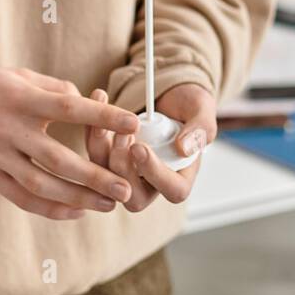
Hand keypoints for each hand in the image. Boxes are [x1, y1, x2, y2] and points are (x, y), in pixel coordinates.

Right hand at [0, 62, 137, 220]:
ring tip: (107, 204)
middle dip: (94, 175)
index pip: (67, 108)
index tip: (132, 121)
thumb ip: (51, 88)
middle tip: (125, 187)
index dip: (101, 116)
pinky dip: (50, 208)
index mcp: (19, 98)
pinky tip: (75, 212)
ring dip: (77, 198)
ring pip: (42, 185)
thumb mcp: (14, 75)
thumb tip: (84, 100)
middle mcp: (8, 129)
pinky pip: (22, 197)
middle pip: (58, 158)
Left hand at [85, 82, 216, 212]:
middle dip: (123, 169)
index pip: (173, 189)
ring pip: (107, 178)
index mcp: (181, 177)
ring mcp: (130, 175)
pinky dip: (93, 131)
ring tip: (106, 120)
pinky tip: (97, 102)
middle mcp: (153, 184)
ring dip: (102, 150)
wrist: (169, 97)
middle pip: (134, 197)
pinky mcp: (110, 161)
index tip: (140, 148)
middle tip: (122, 137)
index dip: (155, 173)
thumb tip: (185, 148)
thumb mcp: (201, 110)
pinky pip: (96, 155)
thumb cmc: (189, 106)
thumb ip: (199, 129)